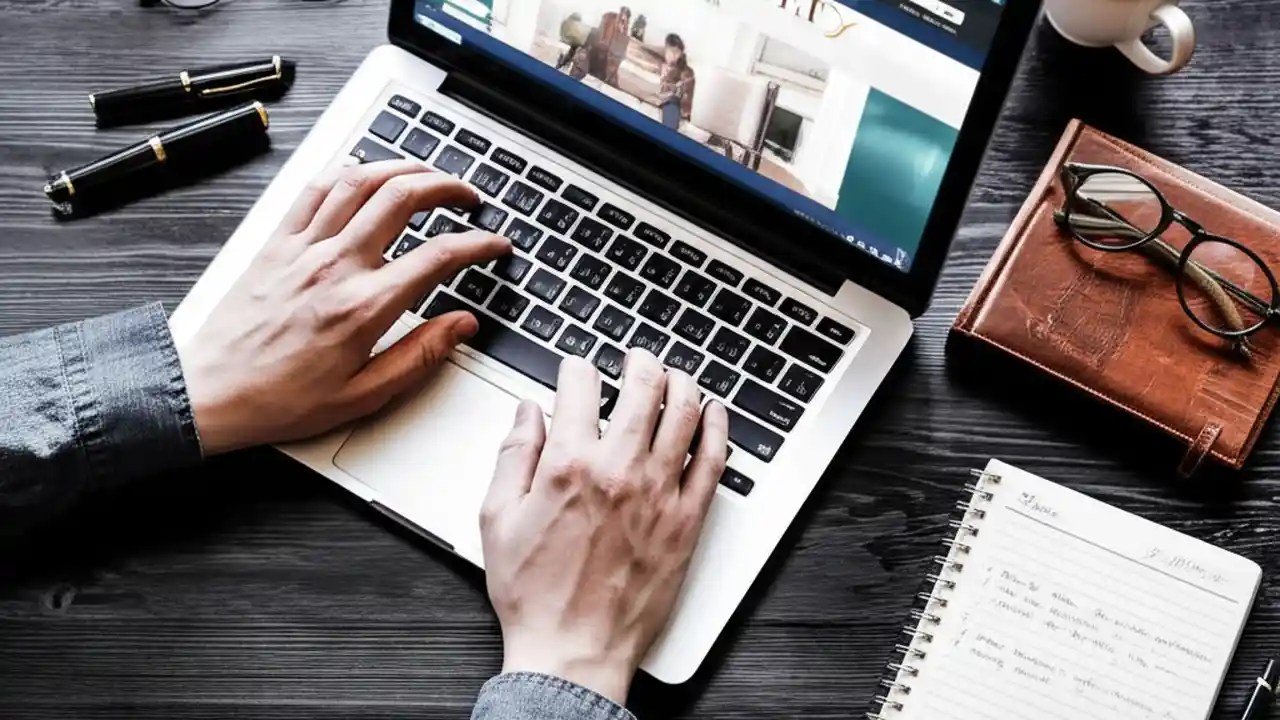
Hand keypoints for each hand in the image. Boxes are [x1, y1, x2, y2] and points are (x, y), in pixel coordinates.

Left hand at [176, 161, 509, 455]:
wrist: (209, 393)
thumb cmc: (279, 400)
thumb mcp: (363, 396)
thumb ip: (420, 356)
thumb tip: (463, 325)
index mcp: (364, 308)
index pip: (439, 256)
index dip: (479, 244)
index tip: (495, 245)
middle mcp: (335, 267)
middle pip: (403, 198)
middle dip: (448, 186)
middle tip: (469, 197)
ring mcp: (303, 249)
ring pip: (360, 181)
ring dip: (401, 168)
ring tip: (427, 175)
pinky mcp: (276, 242)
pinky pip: (314, 189)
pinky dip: (347, 171)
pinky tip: (365, 174)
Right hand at [480, 351, 728, 703]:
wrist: (572, 649)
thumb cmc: (534, 594)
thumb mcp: (497, 518)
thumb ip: (513, 455)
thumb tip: (526, 413)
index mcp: (568, 464)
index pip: (579, 386)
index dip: (576, 368)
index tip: (576, 369)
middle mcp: (619, 470)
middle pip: (643, 386)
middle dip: (639, 361)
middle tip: (636, 358)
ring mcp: (659, 493)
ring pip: (684, 413)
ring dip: (681, 383)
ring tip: (674, 376)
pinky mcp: (687, 521)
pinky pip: (713, 461)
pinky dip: (717, 428)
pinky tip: (714, 413)